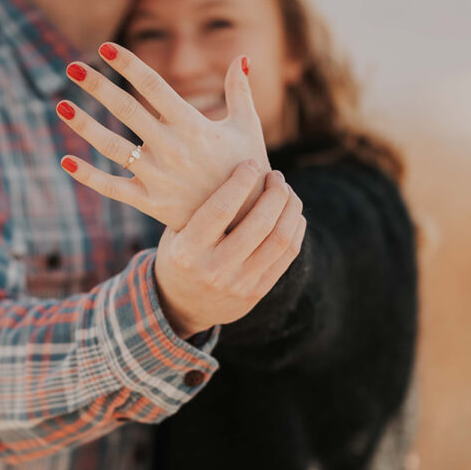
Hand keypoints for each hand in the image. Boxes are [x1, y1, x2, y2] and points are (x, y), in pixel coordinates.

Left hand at [57, 42, 268, 229]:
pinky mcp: (151, 203)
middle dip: (98, 87)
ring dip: (84, 127)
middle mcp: (172, 149)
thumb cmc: (246, 169)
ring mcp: (159, 177)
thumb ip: (240, 91)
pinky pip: (113, 188)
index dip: (129, 65)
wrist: (246, 223)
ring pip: (114, 148)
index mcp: (193, 126)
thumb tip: (243, 57)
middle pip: (127, 112)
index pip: (154, 87)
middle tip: (72, 67)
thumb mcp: (247, 128)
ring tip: (60, 106)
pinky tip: (66, 160)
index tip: (106, 48)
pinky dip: (89, 176)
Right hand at [153, 162, 305, 338]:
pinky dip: (295, 228)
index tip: (252, 163)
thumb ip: (197, 208)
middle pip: (259, 224)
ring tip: (286, 191)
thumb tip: (229, 163)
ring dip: (290, 208)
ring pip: (280, 240)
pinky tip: (292, 212)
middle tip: (276, 176)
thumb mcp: (175, 234)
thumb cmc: (179, 256)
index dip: (241, 181)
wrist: (181, 306)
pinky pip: (288, 255)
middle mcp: (214, 270)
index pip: (221, 209)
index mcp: (188, 252)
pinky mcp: (258, 291)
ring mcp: (239, 284)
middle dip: (275, 193)